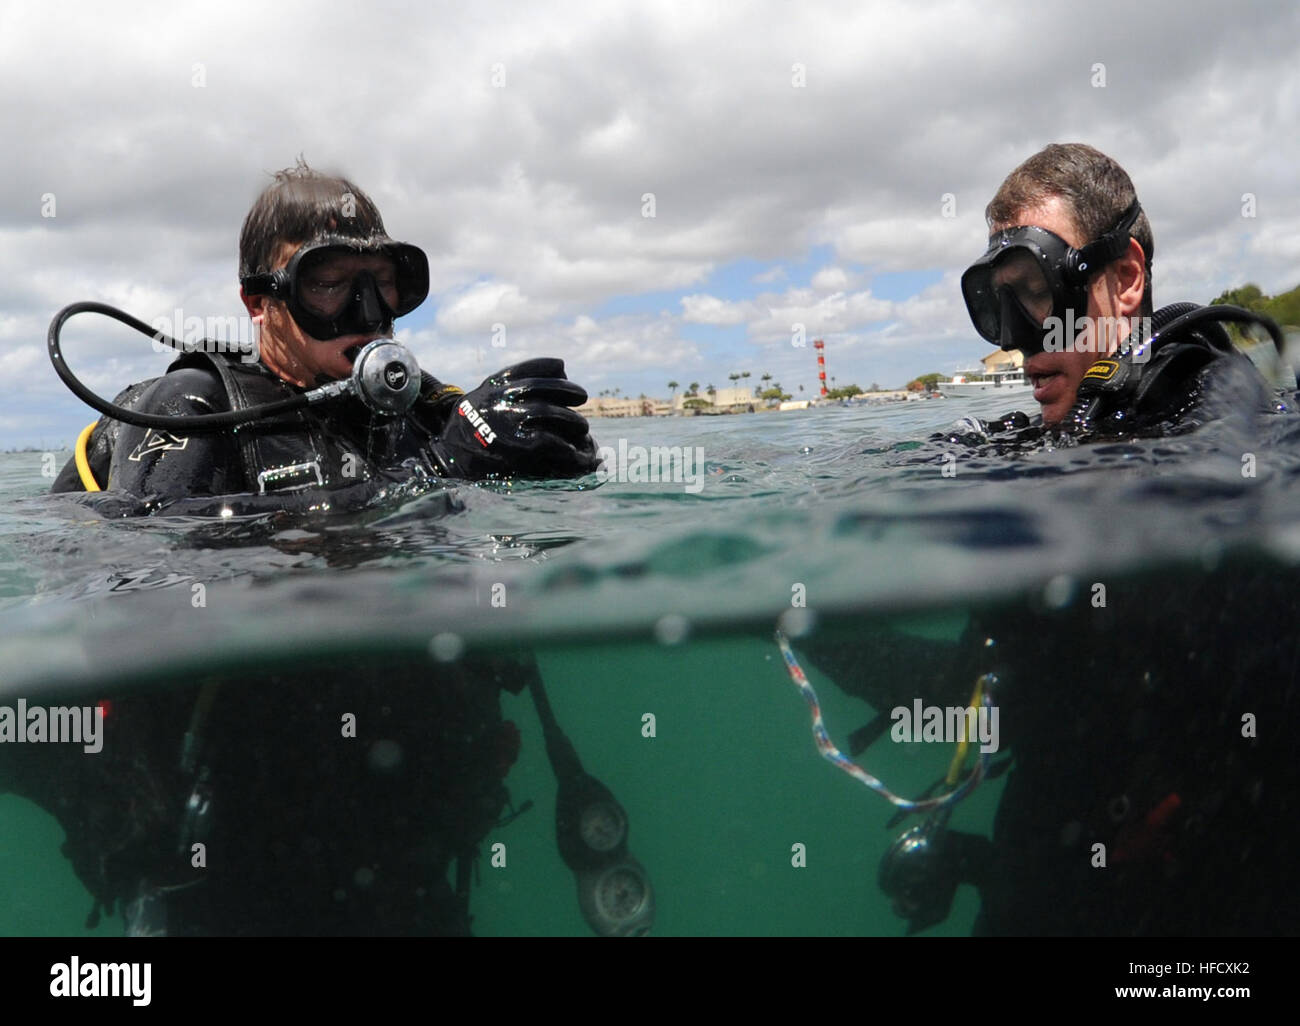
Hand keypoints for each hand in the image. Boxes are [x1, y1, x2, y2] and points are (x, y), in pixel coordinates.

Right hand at [427, 358, 598, 479]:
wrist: (446, 462)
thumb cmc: (463, 433)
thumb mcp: (475, 402)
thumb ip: (500, 390)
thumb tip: (538, 378)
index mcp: (489, 388)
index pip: (523, 368)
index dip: (546, 366)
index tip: (563, 368)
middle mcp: (498, 400)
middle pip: (541, 388)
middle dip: (566, 390)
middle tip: (582, 396)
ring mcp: (506, 421)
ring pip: (548, 413)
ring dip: (570, 419)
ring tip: (582, 426)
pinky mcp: (514, 447)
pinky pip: (548, 441)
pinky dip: (564, 446)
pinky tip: (574, 451)